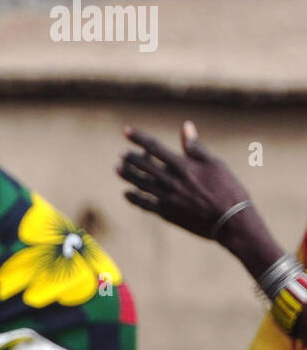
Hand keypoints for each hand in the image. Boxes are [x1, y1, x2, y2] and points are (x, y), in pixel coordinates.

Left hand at [117, 121, 251, 242]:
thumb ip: (196, 147)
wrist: (232, 222)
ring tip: (117, 168)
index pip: (154, 147)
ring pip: (140, 184)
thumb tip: (186, 126)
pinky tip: (127, 193)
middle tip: (121, 154)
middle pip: (143, 166)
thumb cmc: (228, 189)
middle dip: (130, 158)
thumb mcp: (215, 164)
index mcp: (183, 166)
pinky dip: (134, 198)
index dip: (139, 138)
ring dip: (127, 175)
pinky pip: (145, 204)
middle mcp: (171, 181)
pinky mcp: (167, 213)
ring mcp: (167, 198)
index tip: (126, 131)